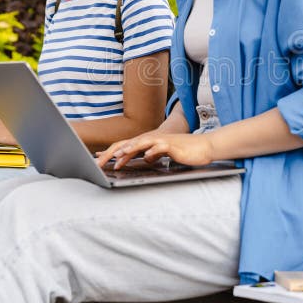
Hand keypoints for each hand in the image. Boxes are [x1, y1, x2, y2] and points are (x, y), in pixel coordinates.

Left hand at [96, 131, 215, 169]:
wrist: (204, 146)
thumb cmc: (186, 151)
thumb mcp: (166, 154)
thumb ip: (154, 154)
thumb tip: (145, 158)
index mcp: (149, 142)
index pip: (126, 146)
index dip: (111, 152)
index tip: (98, 160)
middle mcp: (153, 139)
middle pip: (129, 144)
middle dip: (113, 153)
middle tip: (100, 162)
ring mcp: (162, 141)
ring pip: (142, 143)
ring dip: (130, 149)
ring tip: (119, 156)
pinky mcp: (172, 145)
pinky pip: (160, 147)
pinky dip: (152, 151)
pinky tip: (146, 156)